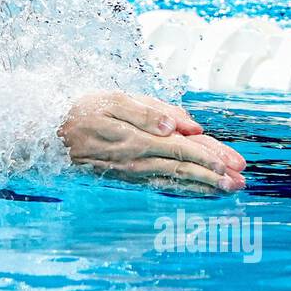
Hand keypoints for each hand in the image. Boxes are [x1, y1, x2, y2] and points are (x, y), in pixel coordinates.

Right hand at [58, 91, 246, 192]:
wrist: (49, 135)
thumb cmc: (83, 110)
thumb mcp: (114, 100)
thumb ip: (147, 111)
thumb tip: (177, 126)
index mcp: (138, 139)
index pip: (182, 149)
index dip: (208, 156)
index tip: (232, 163)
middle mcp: (138, 161)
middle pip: (183, 169)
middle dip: (213, 176)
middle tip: (240, 183)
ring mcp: (131, 173)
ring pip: (173, 180)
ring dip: (202, 186)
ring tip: (227, 190)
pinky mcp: (125, 177)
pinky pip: (158, 185)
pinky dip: (180, 188)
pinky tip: (195, 190)